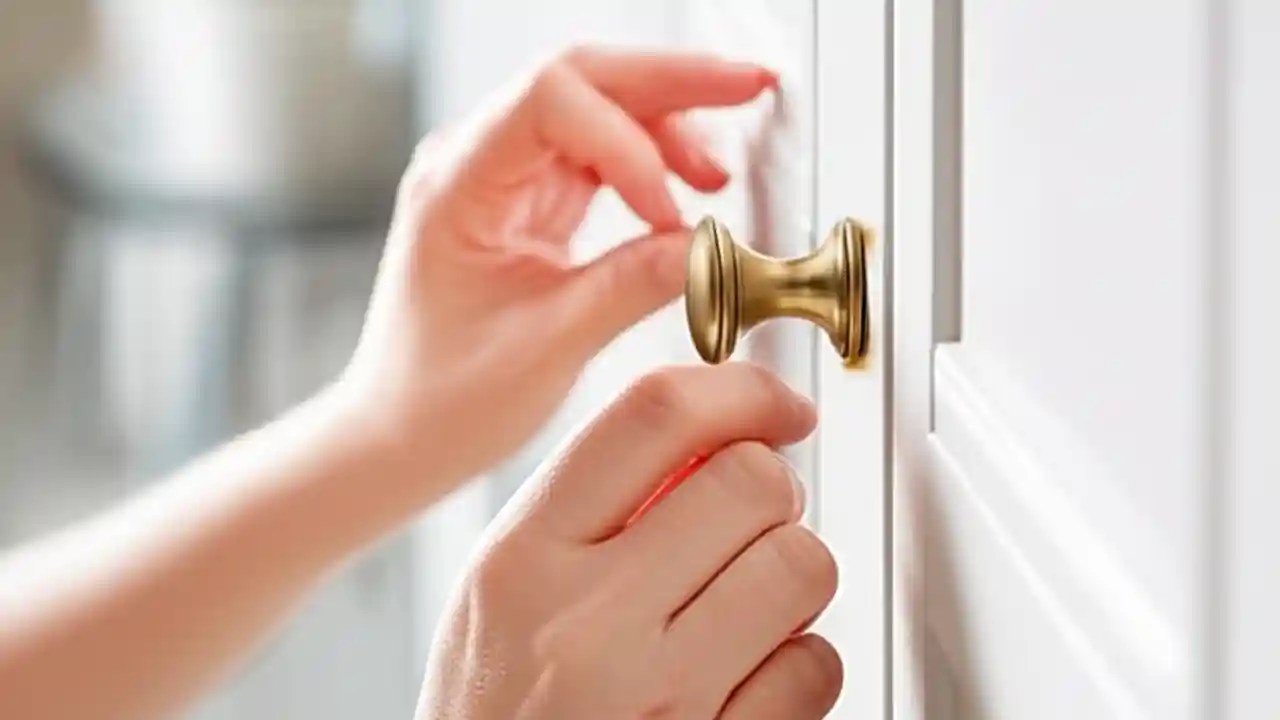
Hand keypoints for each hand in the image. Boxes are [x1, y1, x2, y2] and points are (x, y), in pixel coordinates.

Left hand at [341, 49, 776, 495]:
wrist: (399, 435)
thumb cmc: (440, 400)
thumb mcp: (546, 348)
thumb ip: (631, 288)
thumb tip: (709, 247)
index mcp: (458, 186)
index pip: (550, 99)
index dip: (627, 139)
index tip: (670, 208)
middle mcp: (475, 164)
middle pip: (582, 82)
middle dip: (671, 82)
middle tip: (748, 86)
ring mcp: (502, 179)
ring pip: (597, 109)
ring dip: (666, 124)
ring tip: (719, 172)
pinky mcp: (528, 203)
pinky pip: (598, 155)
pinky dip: (650, 162)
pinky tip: (688, 186)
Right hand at [417, 364, 842, 718]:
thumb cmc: (494, 714)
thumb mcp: (500, 591)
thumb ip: (584, 506)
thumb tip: (709, 432)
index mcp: (524, 559)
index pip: (653, 417)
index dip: (740, 391)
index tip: (773, 405)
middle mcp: (589, 624)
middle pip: (750, 481)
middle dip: (770, 488)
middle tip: (751, 515)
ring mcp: (661, 698)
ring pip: (801, 566)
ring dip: (791, 573)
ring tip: (744, 601)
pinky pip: (815, 667)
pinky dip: (799, 664)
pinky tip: (747, 674)